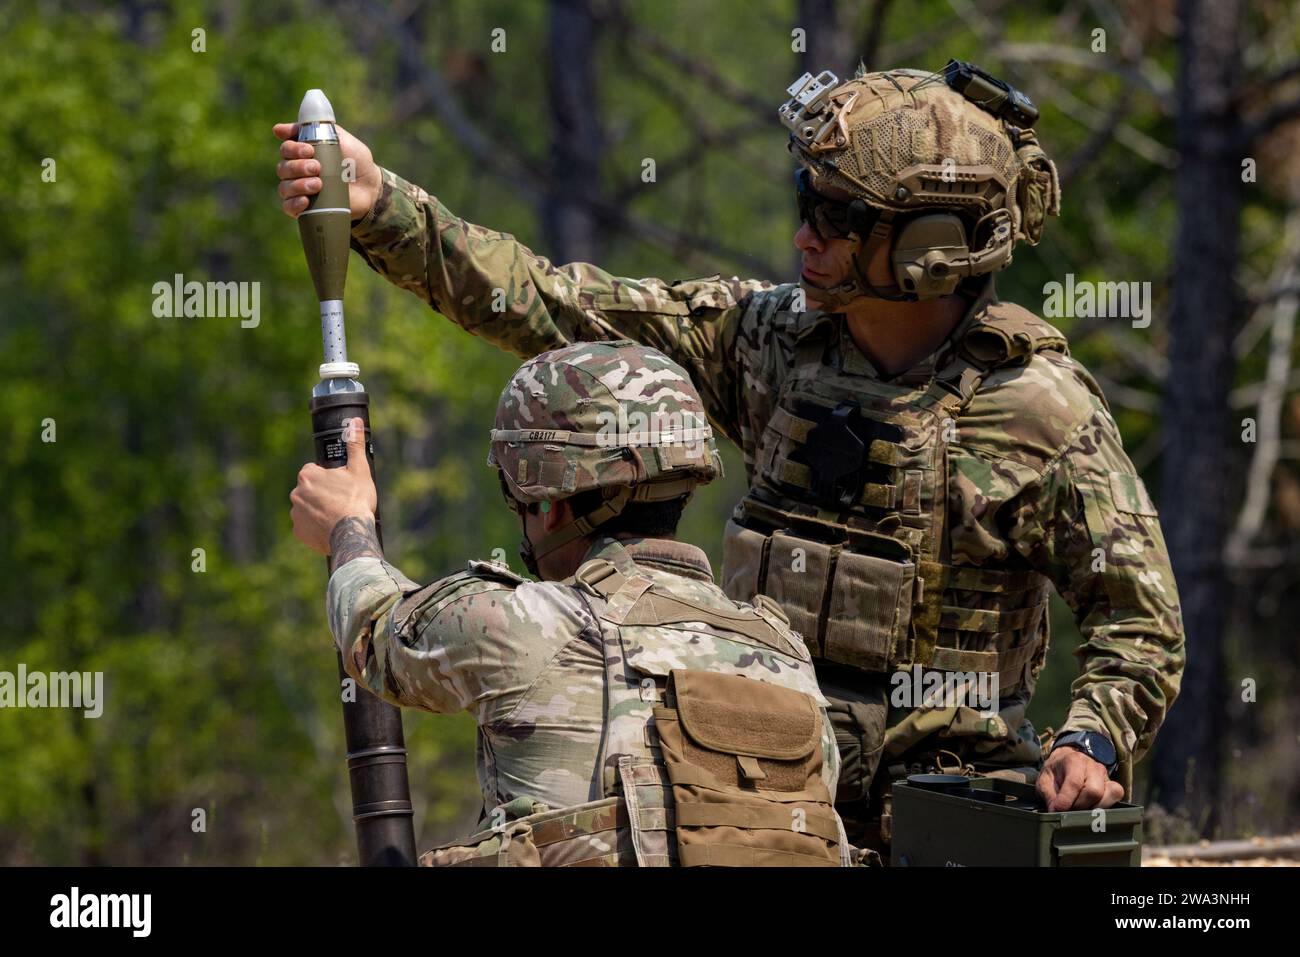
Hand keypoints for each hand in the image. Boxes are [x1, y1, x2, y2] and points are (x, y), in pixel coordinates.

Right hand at [273, 122, 381, 221]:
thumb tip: (278, 129)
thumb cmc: (355, 162)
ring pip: (284, 187)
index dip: (293, 149)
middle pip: (283, 168)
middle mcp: (297, 172)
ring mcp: (300, 191)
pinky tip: (305, 201)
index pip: (286, 149)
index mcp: (302, 154)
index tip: (309, 150)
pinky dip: (294, 203)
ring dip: (298, 184)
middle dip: (298, 167)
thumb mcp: (340, 139)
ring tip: (318, 184)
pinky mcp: (306, 210)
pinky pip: (288, 207)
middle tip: (317, 167)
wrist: (371, 188)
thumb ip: (317, 128)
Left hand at [290, 419, 377, 554]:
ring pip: (307, 508)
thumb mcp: (360, 469)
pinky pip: (306, 526)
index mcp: (308, 475)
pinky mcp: (298, 531)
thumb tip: (354, 421)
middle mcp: (296, 493)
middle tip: (341, 501)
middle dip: (322, 494)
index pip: (314, 471)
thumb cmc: (356, 499)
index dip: (329, 478)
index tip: (341, 486)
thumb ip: (355, 444)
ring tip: (337, 516)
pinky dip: (315, 527)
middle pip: (310, 490)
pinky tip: (329, 528)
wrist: (352, 533)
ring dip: (318, 510)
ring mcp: (295, 513)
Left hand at [1036, 745, 1123, 810]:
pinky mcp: (1112, 784)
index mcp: (1074, 760)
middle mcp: (1093, 766)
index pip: (1074, 783)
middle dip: (1080, 806)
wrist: (1067, 761)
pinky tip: (1092, 807)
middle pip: (1094, 791)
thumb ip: (1049, 796)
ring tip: (1081, 809)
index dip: (1066, 801)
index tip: (1057, 810)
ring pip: (1110, 794)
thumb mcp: (1045, 781)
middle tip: (1069, 809)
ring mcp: (1105, 775)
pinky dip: (1107, 805)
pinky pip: (1117, 795)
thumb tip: (1055, 812)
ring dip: (1094, 807)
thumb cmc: (1056, 772)